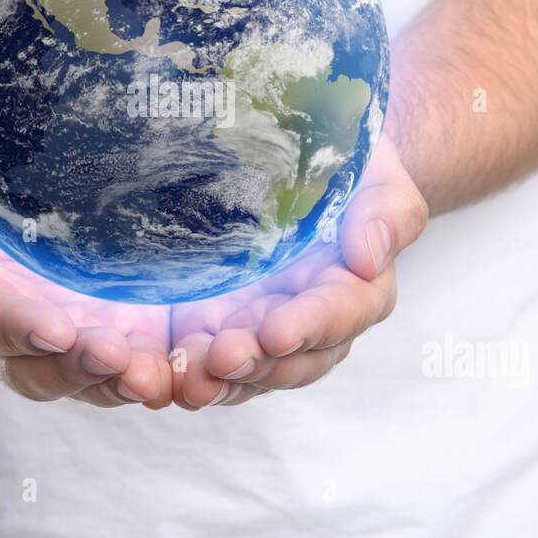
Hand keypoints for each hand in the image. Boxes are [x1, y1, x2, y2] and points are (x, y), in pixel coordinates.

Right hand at [0, 163, 171, 407]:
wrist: (13, 180)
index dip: (21, 329)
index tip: (56, 329)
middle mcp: (18, 340)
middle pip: (39, 371)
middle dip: (75, 368)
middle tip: (113, 355)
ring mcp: (71, 343)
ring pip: (88, 381)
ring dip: (117, 383)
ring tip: (150, 377)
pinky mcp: (116, 335)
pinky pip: (131, 368)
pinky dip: (155, 374)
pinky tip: (181, 374)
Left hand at [169, 135, 425, 407]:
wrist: (304, 157)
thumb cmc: (350, 165)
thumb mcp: (378, 177)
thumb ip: (386, 214)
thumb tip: (371, 257)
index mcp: (355, 289)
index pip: (340, 314)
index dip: (310, 326)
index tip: (276, 332)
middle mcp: (310, 324)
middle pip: (291, 360)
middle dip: (257, 364)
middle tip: (221, 358)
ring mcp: (261, 331)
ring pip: (246, 372)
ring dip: (216, 380)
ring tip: (185, 378)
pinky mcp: (217, 327)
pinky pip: (202, 362)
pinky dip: (179, 372)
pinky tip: (152, 374)